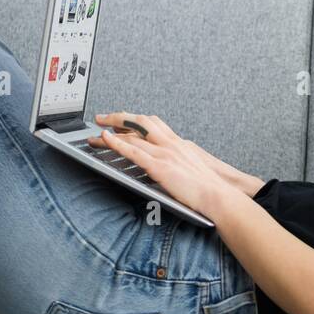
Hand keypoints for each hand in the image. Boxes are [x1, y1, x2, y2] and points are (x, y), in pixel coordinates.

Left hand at [88, 112, 240, 216]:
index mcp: (179, 144)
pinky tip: (104, 139)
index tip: (123, 120)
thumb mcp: (192, 170)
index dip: (135, 120)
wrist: (218, 196)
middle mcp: (172, 144)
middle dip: (119, 117)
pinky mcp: (159, 167)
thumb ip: (178, 165)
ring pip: (133, 134)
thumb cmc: (208, 189)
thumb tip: (168, 170)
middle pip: (141, 121)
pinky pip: (133, 151)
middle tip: (103, 118)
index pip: (154, 124)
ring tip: (95, 133)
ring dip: (110, 131)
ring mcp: (165, 153)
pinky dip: (116, 143)